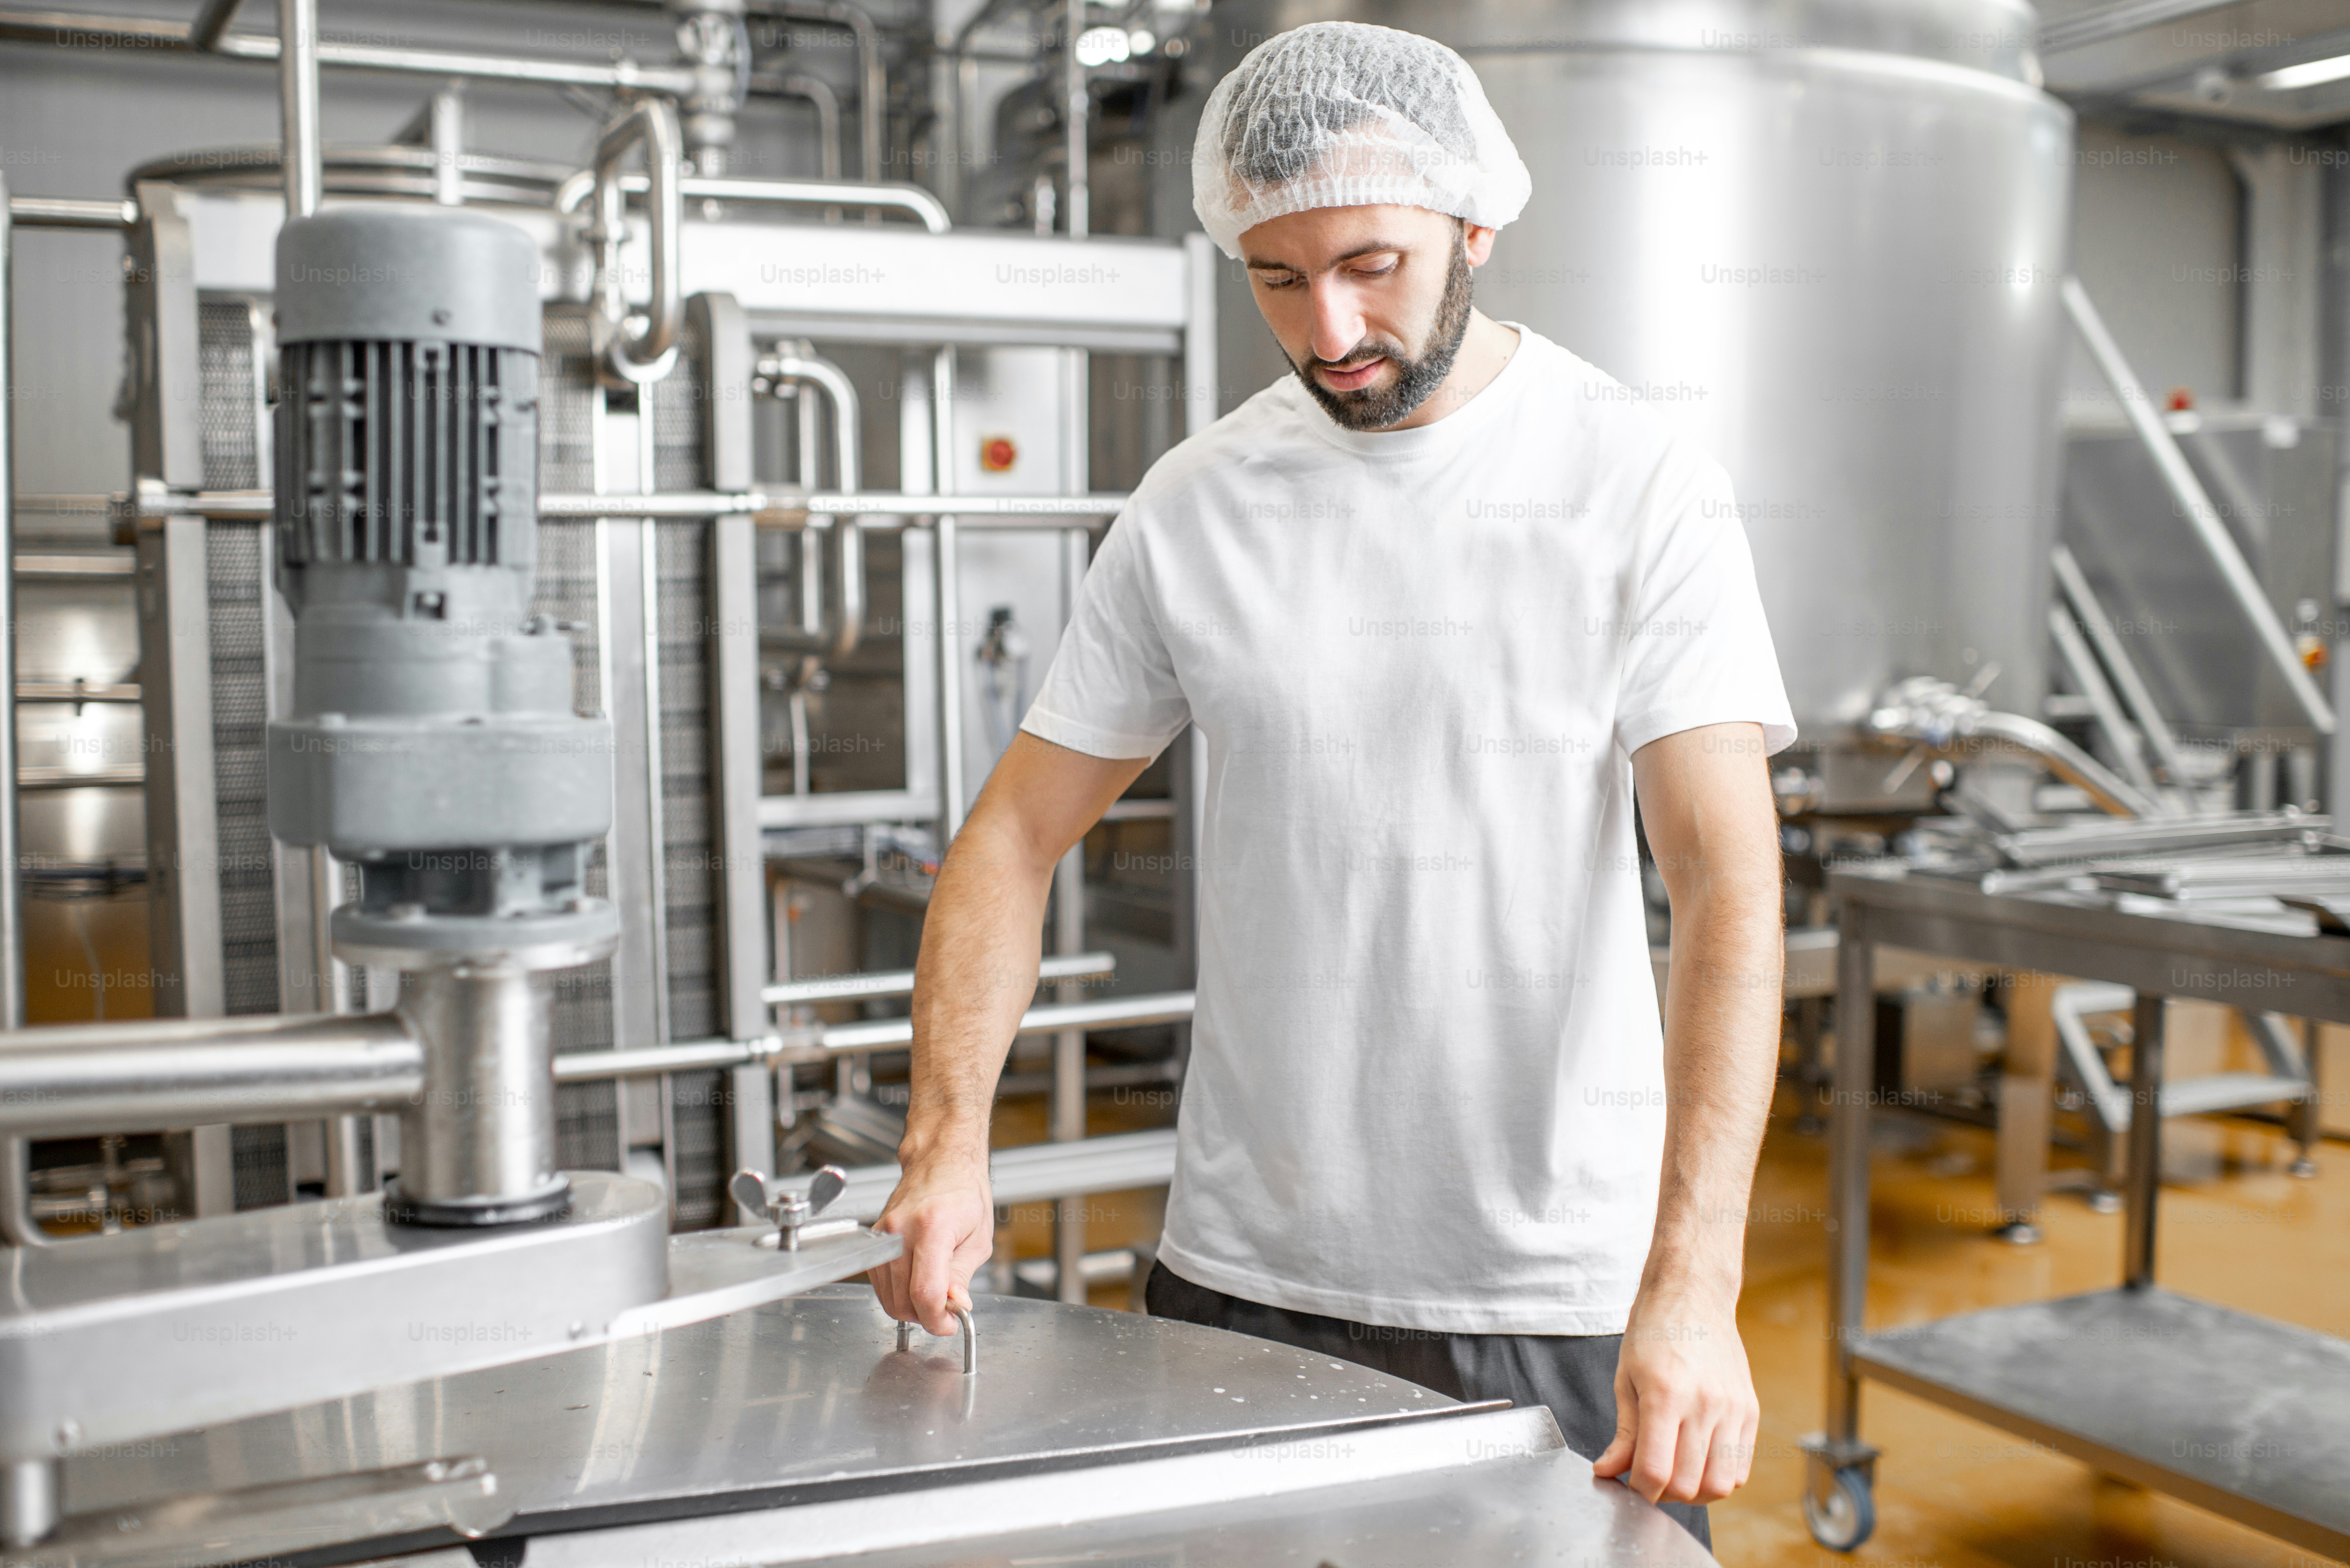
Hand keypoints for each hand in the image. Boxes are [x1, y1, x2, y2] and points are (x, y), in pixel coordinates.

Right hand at [870, 1154, 992, 1335]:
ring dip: (911, 1307)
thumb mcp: (978, 1238)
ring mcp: (882, 1235)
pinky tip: (916, 1280)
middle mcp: (900, 1230)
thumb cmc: (964, 1194)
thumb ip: (961, 1276)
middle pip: (902, 1301)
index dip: (937, 1320)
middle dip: (926, 1316)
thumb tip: (954, 1307)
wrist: (940, 1163)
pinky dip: (897, 1292)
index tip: (948, 1324)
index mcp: (932, 1227)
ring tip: (934, 1291)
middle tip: (946, 1310)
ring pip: (888, 1298)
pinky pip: (880, 1284)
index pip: (925, 1292)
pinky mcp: (872, 1240)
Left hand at [1590, 1284, 1757, 1504]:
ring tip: (1676, 1473)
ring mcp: (1732, 1409)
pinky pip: (1742, 1467)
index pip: (1655, 1472)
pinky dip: (1720, 1477)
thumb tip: (1608, 1471)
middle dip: (1663, 1495)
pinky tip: (1700, 1461)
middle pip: (1688, 1486)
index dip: (1638, 1491)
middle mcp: (1704, 1405)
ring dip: (1695, 1493)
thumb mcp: (1625, 1378)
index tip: (1629, 1485)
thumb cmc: (1653, 1330)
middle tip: (1649, 1479)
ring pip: (1720, 1485)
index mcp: (1665, 1396)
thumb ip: (1623, 1433)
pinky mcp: (1750, 1410)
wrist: (1693, 1293)